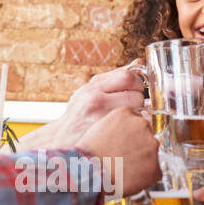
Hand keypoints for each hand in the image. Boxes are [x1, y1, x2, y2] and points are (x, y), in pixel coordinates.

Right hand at [20, 65, 144, 150]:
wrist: (63, 142)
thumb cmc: (80, 117)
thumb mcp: (91, 92)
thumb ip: (115, 78)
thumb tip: (139, 63)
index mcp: (92, 87)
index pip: (127, 75)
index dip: (136, 83)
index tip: (135, 90)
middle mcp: (95, 99)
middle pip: (134, 90)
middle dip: (139, 97)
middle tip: (135, 105)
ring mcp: (101, 117)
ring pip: (137, 108)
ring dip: (139, 112)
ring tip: (130, 118)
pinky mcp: (107, 133)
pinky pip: (133, 124)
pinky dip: (135, 126)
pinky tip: (127, 129)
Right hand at [77, 106, 159, 197]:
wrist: (89, 175)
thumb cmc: (88, 156)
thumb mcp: (98, 128)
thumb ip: (116, 125)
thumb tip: (125, 131)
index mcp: (125, 113)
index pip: (136, 119)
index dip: (131, 133)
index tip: (126, 142)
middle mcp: (141, 124)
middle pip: (146, 134)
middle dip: (138, 145)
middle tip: (123, 156)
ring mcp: (151, 144)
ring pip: (151, 152)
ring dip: (142, 159)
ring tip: (124, 167)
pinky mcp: (155, 164)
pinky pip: (154, 170)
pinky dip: (146, 175)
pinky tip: (130, 176)